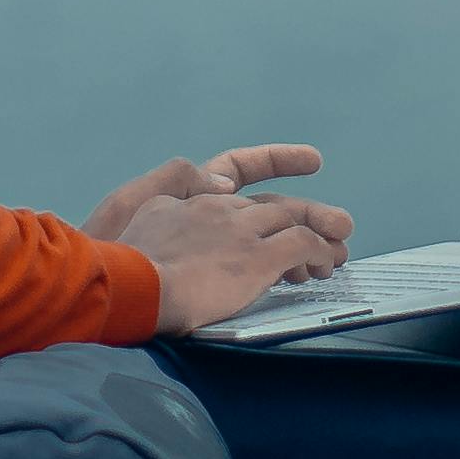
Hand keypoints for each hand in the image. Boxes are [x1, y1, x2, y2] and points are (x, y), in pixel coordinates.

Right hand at [98, 156, 354, 333]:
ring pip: (295, 221)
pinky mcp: (258, 257)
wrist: (128, 287)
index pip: (234, 183)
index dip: (265, 171)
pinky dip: (320, 252)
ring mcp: (241, 231)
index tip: (284, 176)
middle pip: (273, 205)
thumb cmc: (119, 263)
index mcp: (189, 201)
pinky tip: (327, 264)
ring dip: (321, 234)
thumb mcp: (130, 212)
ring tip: (340, 249)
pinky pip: (302, 246)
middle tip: (333, 225)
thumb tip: (215, 189)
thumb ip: (169, 193)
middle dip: (306, 214)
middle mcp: (220, 208)